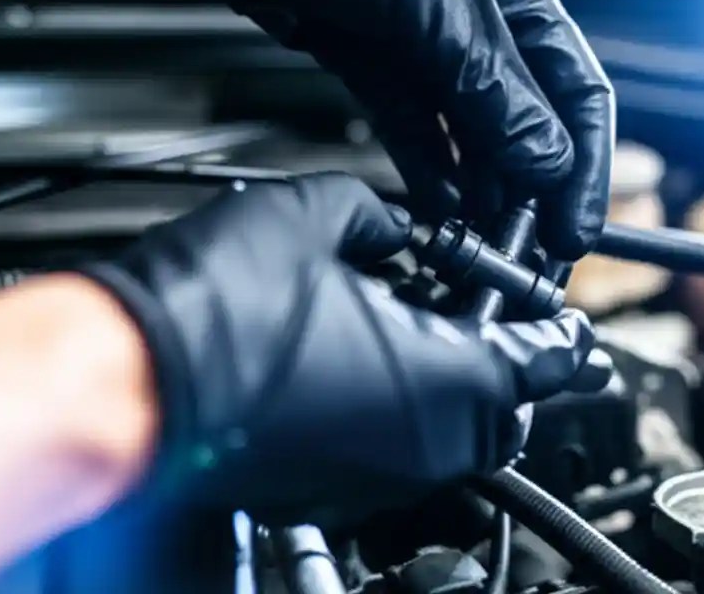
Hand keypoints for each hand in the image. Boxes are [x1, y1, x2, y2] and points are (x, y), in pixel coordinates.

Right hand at [78, 173, 599, 526]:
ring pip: (454, 440)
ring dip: (457, 388)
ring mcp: (373, 475)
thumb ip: (382, 219)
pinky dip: (404, 409)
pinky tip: (368, 360)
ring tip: (426, 327)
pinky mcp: (325, 487)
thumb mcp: (320, 216)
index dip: (566, 336)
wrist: (128, 379)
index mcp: (447, 379)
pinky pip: (396, 452)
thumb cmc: (218, 309)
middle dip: (513, 369)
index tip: (574, 326)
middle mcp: (422, 444)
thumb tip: (390, 231)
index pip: (547, 362)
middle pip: (510, 416)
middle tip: (498, 321)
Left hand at [80, 0, 613, 258]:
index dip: (585, 165)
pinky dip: (431, 173)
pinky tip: (444, 212)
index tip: (576, 227)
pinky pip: (416, 133)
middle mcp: (479, 24)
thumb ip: (494, 88)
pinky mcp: (373, 66)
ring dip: (484, 193)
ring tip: (488, 246)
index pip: (576, 92)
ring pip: (472, 138)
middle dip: (536, 192)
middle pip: (528, 124)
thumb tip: (549, 161)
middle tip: (534, 255)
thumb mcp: (437, 3)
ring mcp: (424, 49)